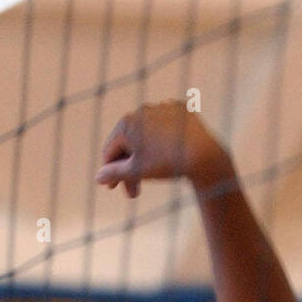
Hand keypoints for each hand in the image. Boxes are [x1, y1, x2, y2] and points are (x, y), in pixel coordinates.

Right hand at [96, 100, 228, 197]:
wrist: (203, 154)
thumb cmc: (167, 163)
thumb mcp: (137, 171)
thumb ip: (114, 173)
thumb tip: (98, 177)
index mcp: (126, 123)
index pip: (111, 149)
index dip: (110, 171)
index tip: (112, 188)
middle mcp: (140, 110)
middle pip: (129, 142)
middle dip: (130, 168)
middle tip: (133, 193)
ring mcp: (161, 107)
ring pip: (147, 134)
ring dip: (146, 154)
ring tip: (153, 173)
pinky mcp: (180, 109)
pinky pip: (166, 126)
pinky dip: (164, 140)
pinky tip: (168, 152)